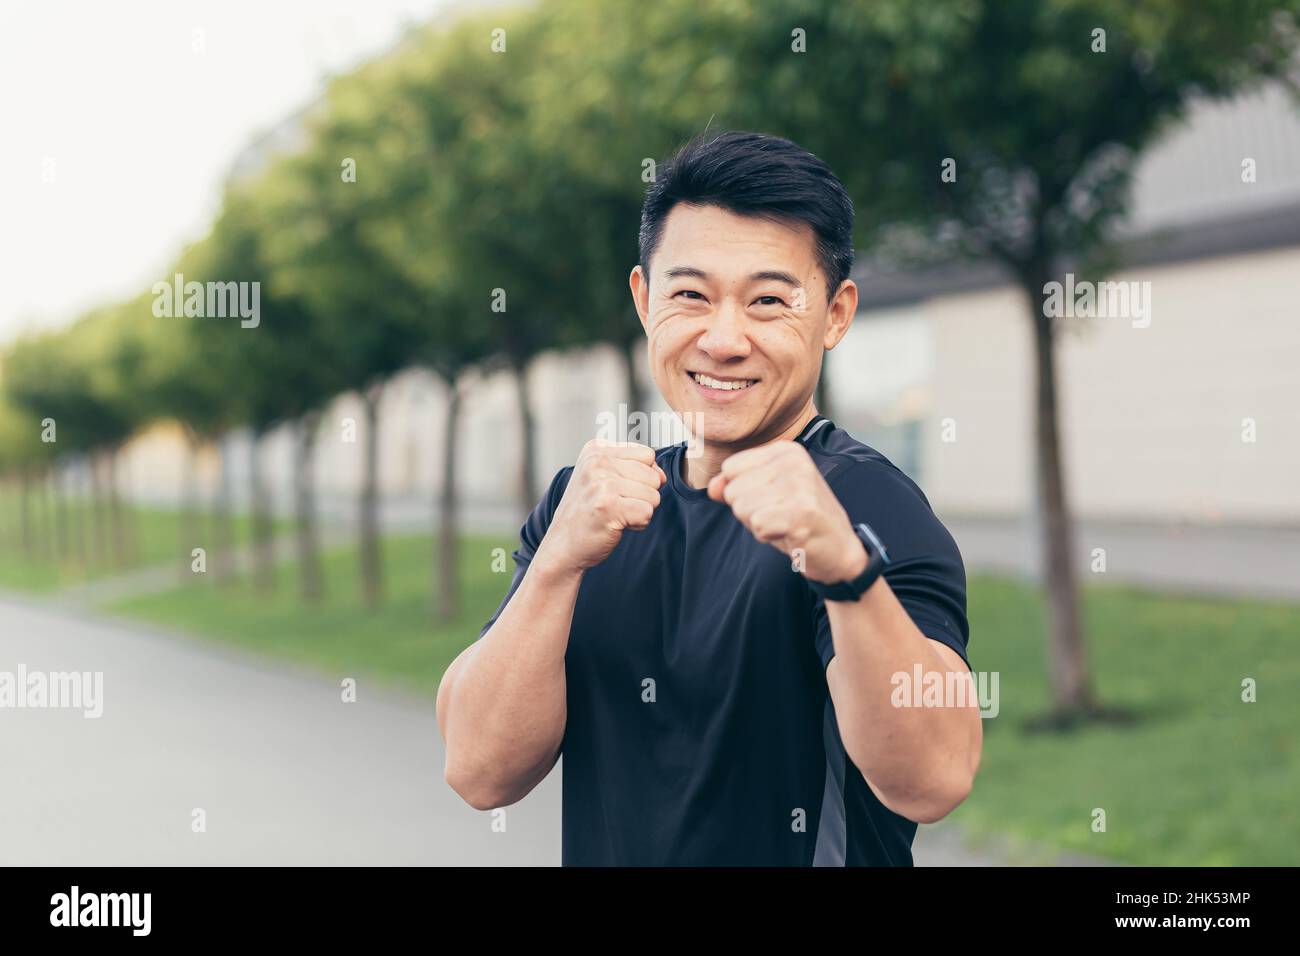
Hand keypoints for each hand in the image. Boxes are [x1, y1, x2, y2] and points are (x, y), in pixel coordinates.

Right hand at [535, 440, 666, 574]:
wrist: (562, 545)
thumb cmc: (587, 513)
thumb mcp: (603, 478)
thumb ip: (635, 468)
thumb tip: (662, 476)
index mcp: (596, 449)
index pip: (647, 454)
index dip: (642, 477)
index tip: (617, 490)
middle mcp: (597, 462)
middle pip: (653, 475)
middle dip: (642, 495)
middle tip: (615, 505)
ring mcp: (602, 483)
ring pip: (653, 495)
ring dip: (640, 510)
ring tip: (615, 514)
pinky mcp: (609, 506)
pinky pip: (648, 512)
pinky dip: (638, 524)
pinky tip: (617, 525)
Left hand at [707, 440, 866, 583]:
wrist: (839, 549)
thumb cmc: (799, 519)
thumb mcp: (765, 495)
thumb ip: (734, 486)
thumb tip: (712, 487)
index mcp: (785, 450)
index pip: (730, 469)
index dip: (742, 492)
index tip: (772, 500)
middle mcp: (794, 462)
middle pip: (733, 490)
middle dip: (749, 511)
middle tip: (780, 516)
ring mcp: (800, 486)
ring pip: (742, 508)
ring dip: (759, 525)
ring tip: (785, 524)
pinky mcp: (802, 513)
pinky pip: (758, 525)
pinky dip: (768, 536)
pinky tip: (789, 534)